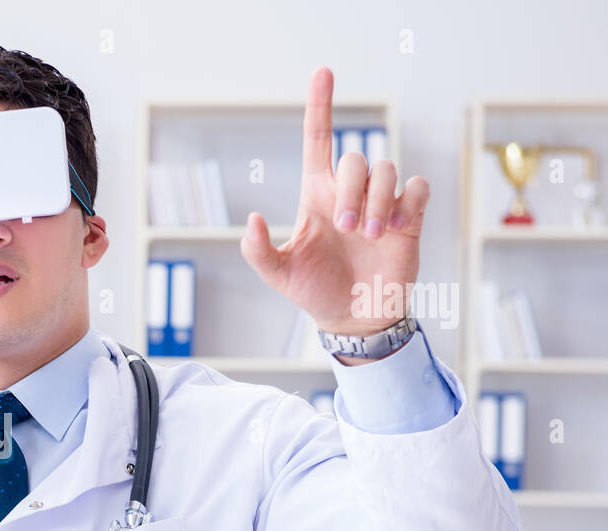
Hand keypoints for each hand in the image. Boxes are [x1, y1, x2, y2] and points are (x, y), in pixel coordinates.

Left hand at [240, 66, 429, 347]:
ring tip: (368, 236)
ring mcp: (381, 203)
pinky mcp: (409, 216)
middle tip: (347, 229)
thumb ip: (257, 251)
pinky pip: (417, 186)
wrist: (353, 317)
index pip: (318, 140)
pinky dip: (407, 202)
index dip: (320, 106)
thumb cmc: (315, 291)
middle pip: (356, 158)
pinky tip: (395, 229)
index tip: (323, 72)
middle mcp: (350, 193)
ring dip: (377, 201)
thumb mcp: (279, 274)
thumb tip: (253, 219)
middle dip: (351, 190)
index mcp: (317, 196)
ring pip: (387, 169)